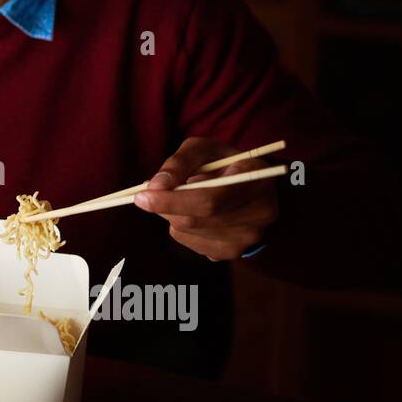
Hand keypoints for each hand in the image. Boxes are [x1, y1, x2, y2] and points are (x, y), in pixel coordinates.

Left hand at [133, 137, 278, 260]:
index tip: (142, 195)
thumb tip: (155, 185)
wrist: (255, 189)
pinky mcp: (232, 253)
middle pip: (196, 219)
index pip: (210, 199)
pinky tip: (193, 213)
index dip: (173, 200)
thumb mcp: (206, 149)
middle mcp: (259, 214)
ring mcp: (247, 238)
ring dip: (171, 214)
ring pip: (189, 231)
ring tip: (180, 197)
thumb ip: (180, 161)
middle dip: (165, 206)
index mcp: (257, 181)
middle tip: (144, 195)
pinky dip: (179, 226)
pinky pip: (190, 243)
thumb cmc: (225, 164)